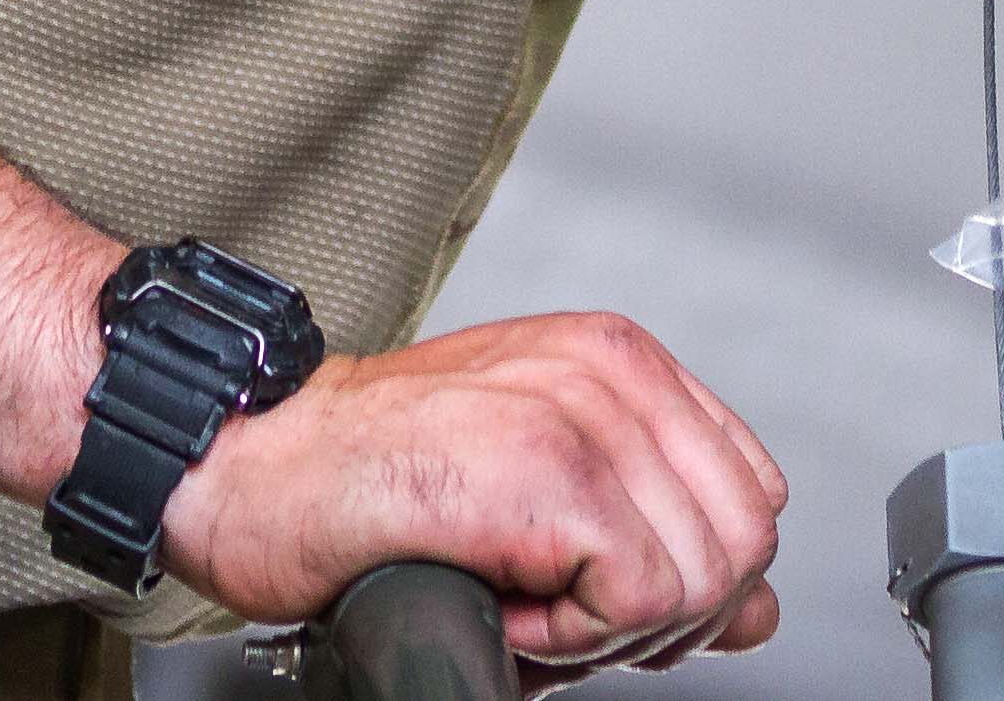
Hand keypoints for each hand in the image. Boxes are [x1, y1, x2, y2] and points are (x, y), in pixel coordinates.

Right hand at [157, 314, 785, 674]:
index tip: (604, 600)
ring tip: (518, 603)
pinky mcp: (555, 475)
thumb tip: (756, 614)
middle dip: (662, 615)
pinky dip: (571, 641)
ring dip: (609, 631)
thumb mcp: (538, 496)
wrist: (247, 466)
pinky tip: (501, 605)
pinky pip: (640, 604)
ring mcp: (587, 415)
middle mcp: (615, 371)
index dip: (693, 574)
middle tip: (554, 614)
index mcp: (622, 362)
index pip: (750, 493)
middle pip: (741, 544)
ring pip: (704, 580)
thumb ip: (654, 537)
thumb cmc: (368, 482)